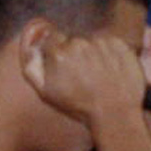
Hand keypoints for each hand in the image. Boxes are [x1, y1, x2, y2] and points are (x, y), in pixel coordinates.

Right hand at [25, 27, 146, 126]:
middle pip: (72, 39)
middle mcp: (79, 42)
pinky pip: (109, 42)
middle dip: (73, 51)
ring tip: (96, 73)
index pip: (52, 38)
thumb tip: (30, 47)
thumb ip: (31, 67)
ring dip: (92, 51)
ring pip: (91, 40)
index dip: (56, 50)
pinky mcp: (119, 44)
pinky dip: (108, 52)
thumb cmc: (77, 105)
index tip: (62, 63)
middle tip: (81, 72)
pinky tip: (109, 69)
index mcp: (58, 53)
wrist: (113, 112)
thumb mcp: (45, 92)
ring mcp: (101, 41)